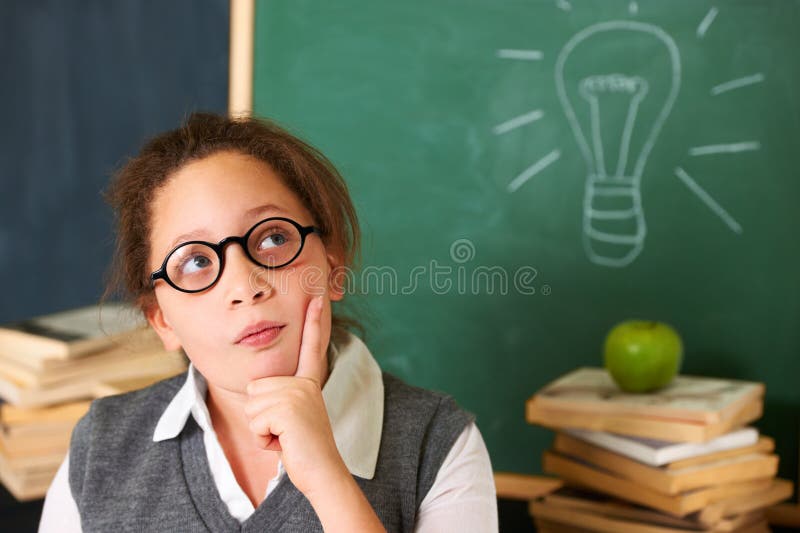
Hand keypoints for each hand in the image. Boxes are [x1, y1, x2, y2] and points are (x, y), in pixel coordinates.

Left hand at [244, 295, 347, 495]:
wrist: (322, 472)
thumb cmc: (304, 449)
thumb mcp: (294, 416)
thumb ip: (282, 398)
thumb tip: (260, 388)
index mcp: (308, 383)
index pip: (310, 348)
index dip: (313, 322)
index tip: (317, 297)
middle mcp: (304, 384)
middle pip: (255, 388)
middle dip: (261, 416)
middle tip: (286, 431)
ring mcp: (296, 394)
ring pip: (252, 405)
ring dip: (262, 428)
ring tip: (285, 436)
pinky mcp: (286, 408)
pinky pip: (254, 420)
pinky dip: (263, 438)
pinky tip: (284, 442)